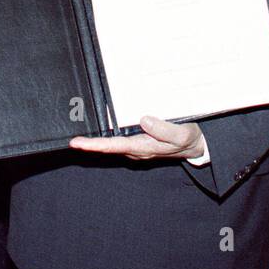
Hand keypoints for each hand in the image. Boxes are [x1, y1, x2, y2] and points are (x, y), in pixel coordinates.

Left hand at [70, 116, 204, 160]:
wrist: (198, 146)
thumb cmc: (190, 139)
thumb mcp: (183, 134)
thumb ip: (164, 129)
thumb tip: (143, 120)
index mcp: (145, 147)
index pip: (115, 146)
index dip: (95, 145)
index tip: (77, 144)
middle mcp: (137, 149)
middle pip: (108, 147)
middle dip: (89, 145)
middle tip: (70, 141)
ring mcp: (137, 146)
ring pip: (111, 145)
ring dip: (95, 142)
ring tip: (78, 138)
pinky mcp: (139, 141)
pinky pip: (118, 140)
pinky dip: (105, 137)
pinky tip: (98, 132)